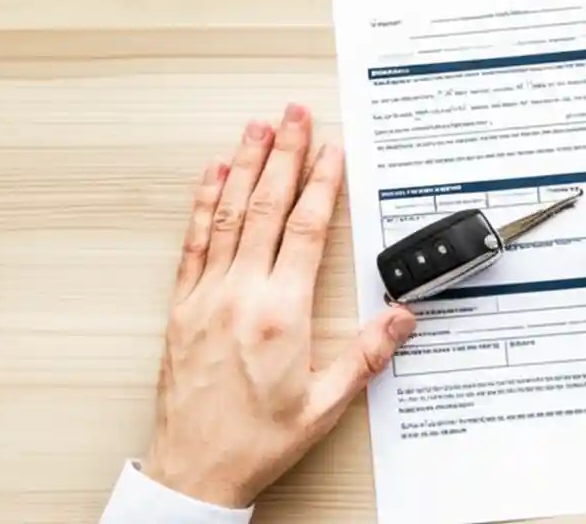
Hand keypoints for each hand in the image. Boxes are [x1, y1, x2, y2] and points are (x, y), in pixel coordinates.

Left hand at [143, 104, 415, 507]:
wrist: (195, 470)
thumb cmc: (258, 440)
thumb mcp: (326, 404)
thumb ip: (367, 355)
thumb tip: (404, 317)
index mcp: (282, 313)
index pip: (306, 230)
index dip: (321, 183)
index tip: (330, 150)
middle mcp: (241, 295)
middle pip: (267, 208)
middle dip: (284, 155)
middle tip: (295, 115)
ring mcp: (206, 297)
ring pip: (228, 215)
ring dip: (244, 166)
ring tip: (257, 128)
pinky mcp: (181, 308)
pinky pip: (193, 243)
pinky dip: (203, 204)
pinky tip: (212, 176)